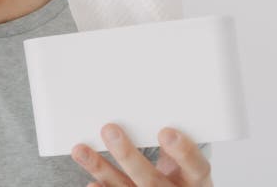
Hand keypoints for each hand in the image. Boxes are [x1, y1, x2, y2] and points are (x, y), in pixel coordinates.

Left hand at [71, 124, 212, 186]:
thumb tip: (148, 97)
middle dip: (128, 155)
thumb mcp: (184, 157)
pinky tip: (90, 180)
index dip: (182, 151)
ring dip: (102, 168)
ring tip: (81, 150)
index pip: (196, 166)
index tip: (166, 131)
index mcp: (195, 179)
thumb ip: (171, 139)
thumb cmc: (181, 169)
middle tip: (110, 129)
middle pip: (152, 180)